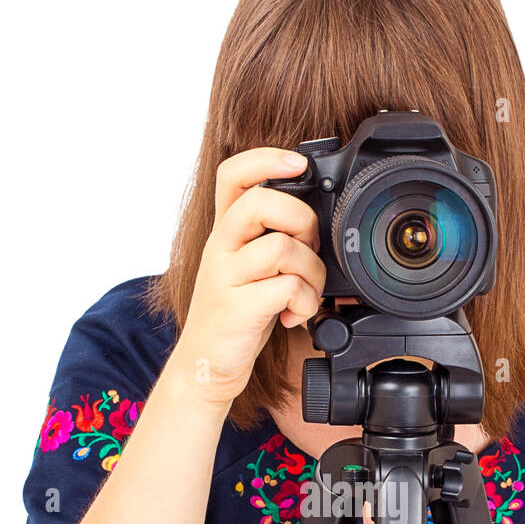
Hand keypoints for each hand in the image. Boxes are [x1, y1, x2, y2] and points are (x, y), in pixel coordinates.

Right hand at [174, 148, 326, 408]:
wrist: (206, 364)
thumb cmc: (239, 314)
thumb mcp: (252, 268)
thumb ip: (273, 238)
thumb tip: (318, 220)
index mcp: (225, 231)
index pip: (232, 174)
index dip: (265, 159)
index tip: (299, 162)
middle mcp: (220, 247)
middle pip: (260, 202)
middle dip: (301, 220)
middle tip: (308, 247)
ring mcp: (225, 277)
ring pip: (282, 247)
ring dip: (312, 272)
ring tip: (305, 292)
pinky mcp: (237, 308)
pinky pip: (287, 288)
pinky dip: (305, 302)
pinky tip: (295, 315)